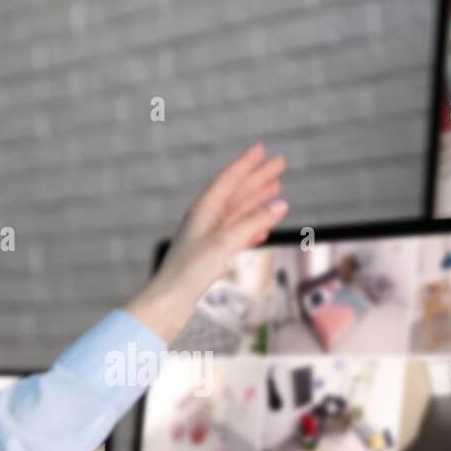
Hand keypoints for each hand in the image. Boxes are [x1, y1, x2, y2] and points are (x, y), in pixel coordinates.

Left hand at [127, 141, 287, 341]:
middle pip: (237, 192)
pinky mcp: (211, 256)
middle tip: (279, 164)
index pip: (229, 179)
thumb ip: (254, 222)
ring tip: (276, 190)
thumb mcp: (226, 242)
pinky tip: (263, 228)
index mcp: (204, 210)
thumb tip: (280, 205)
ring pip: (238, 213)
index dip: (247, 163)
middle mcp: (206, 220)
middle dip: (258, 178)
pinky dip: (252, 228)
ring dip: (257, 201)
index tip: (262, 149)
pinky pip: (236, 235)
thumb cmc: (190, 271)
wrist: (170, 301)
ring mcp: (209, 238)